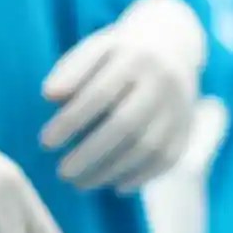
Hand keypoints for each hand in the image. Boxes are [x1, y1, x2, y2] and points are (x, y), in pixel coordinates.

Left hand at [41, 0, 202, 192]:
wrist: (175, 47)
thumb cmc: (121, 53)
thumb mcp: (96, 48)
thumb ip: (71, 70)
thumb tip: (50, 96)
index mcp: (135, 58)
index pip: (100, 94)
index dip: (72, 121)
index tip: (46, 143)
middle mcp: (162, 83)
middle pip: (126, 124)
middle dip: (91, 154)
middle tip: (62, 173)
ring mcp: (179, 108)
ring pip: (147, 147)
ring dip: (111, 171)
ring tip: (80, 184)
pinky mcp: (186, 128)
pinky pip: (165, 160)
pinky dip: (139, 177)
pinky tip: (114, 185)